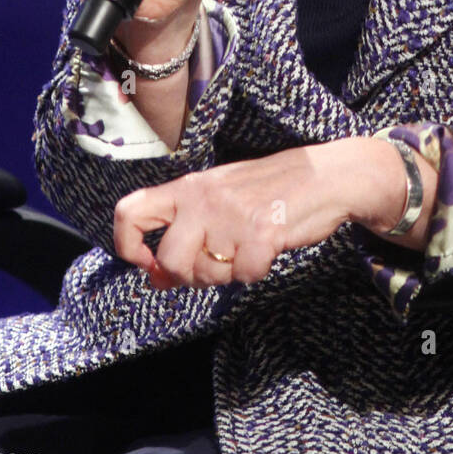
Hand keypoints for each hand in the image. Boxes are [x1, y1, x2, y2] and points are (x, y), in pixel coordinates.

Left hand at [113, 143, 358, 289]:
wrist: (323, 176)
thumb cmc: (268, 190)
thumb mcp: (218, 200)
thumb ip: (185, 231)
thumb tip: (153, 277)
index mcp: (188, 187)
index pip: (130, 212)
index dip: (128, 246)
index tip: (150, 262)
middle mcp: (203, 198)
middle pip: (170, 260)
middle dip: (190, 275)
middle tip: (215, 263)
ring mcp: (232, 215)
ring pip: (206, 273)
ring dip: (226, 274)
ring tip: (245, 248)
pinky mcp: (261, 232)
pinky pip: (244, 276)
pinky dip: (256, 271)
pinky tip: (267, 249)